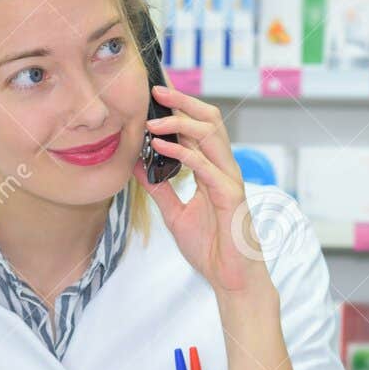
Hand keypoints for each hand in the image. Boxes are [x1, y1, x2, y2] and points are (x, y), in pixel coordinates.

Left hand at [134, 83, 269, 296]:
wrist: (231, 278)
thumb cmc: (211, 248)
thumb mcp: (175, 214)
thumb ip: (158, 189)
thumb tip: (137, 165)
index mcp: (213, 171)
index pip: (199, 128)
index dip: (180, 108)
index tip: (155, 95)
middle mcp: (223, 169)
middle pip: (209, 120)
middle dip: (183, 101)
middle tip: (156, 91)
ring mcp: (229, 180)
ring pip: (210, 135)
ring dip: (180, 122)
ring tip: (153, 119)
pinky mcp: (230, 196)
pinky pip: (205, 166)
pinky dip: (182, 153)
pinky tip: (161, 146)